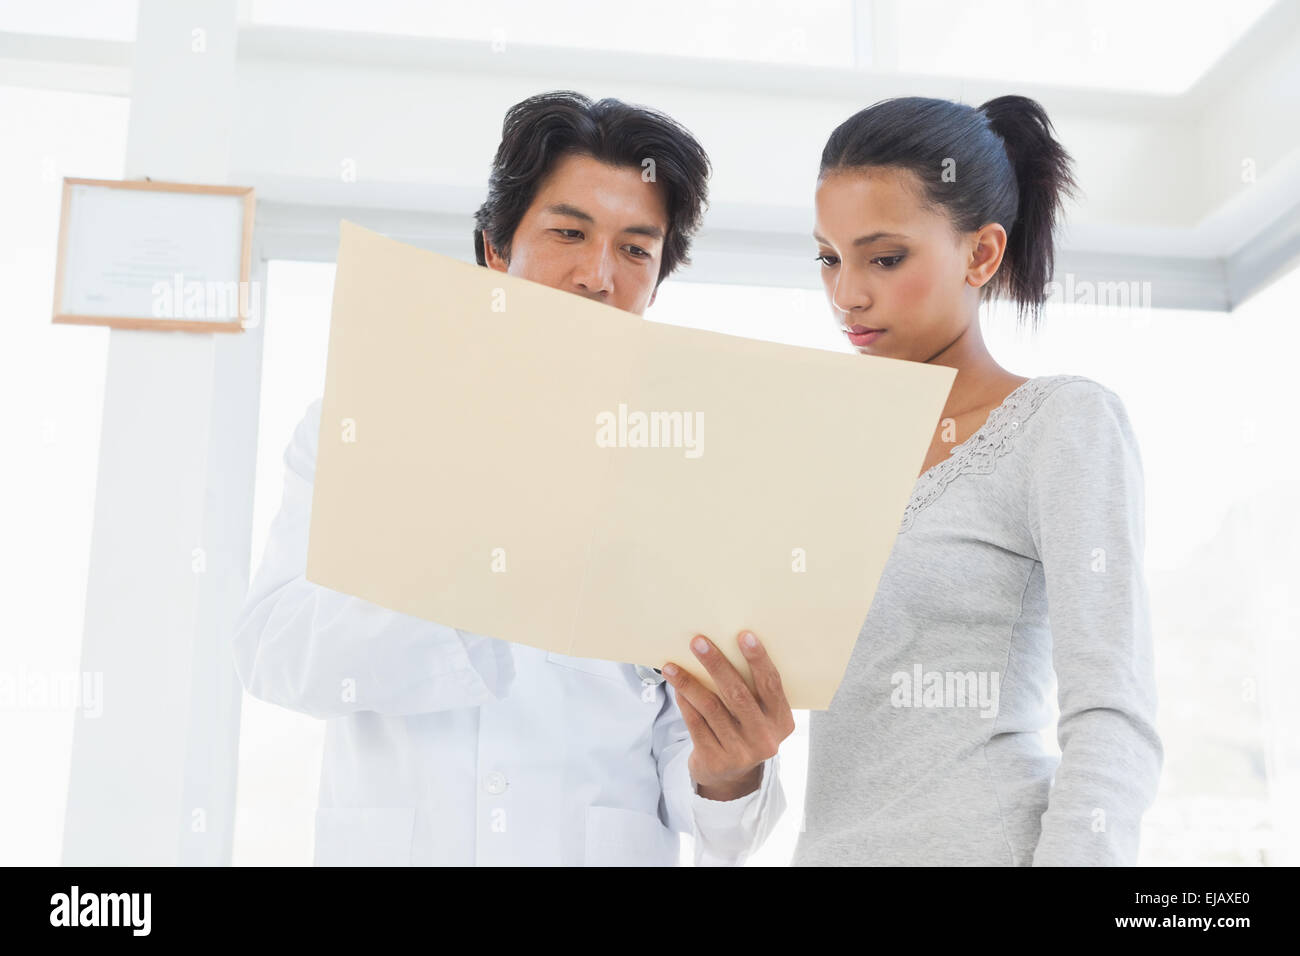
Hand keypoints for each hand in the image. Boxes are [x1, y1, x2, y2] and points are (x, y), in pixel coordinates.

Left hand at [662, 630, 794, 801]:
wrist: (730, 777)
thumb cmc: (743, 731)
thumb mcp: (758, 716)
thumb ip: (751, 691)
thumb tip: (720, 647)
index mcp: (781, 721)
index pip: (771, 684)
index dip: (758, 659)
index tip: (744, 635)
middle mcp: (765, 738)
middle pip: (738, 694)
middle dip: (717, 665)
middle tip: (699, 643)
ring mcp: (741, 752)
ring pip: (712, 708)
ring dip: (690, 683)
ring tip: (672, 666)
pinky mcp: (717, 760)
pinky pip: (696, 724)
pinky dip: (685, 703)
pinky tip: (676, 687)